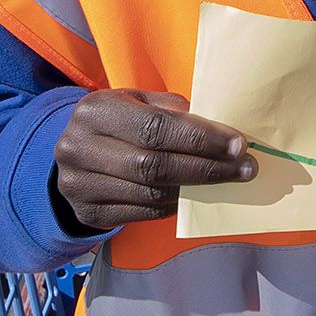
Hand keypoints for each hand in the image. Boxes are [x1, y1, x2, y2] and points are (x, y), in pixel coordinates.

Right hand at [53, 89, 252, 231]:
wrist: (71, 153)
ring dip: (196, 190)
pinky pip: (143, 212)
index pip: (157, 127)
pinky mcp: (88, 213)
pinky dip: (175, 205)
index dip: (202, 138)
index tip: (238, 145)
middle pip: (155, 165)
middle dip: (207, 168)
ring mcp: (79, 185)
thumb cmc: (117, 120)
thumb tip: (221, 132)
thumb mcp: (138, 101)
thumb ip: (173, 110)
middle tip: (245, 169)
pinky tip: (195, 195)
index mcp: (96, 110)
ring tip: (228, 182)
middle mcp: (79, 147)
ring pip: (151, 193)